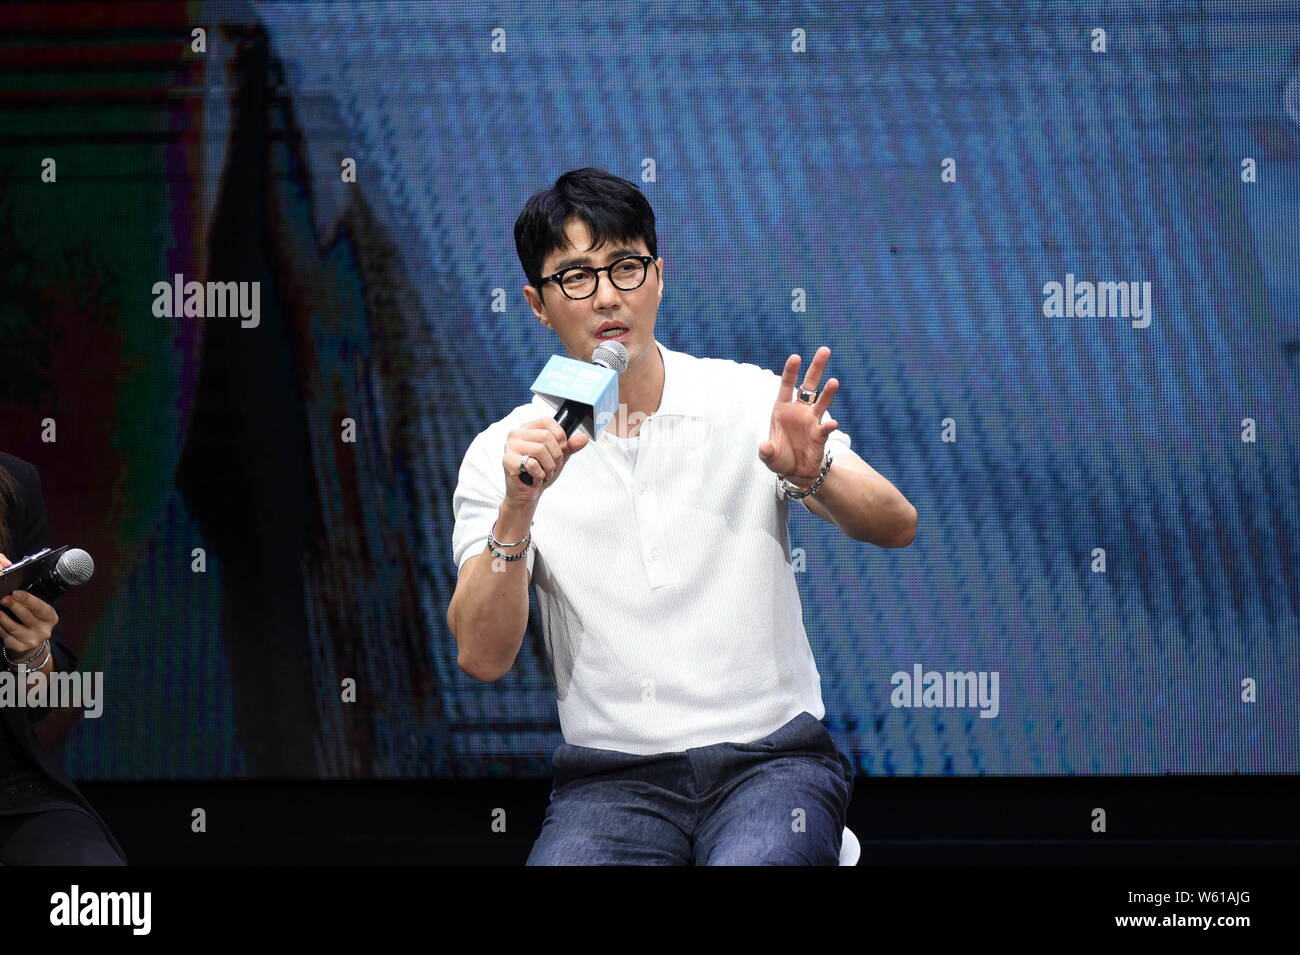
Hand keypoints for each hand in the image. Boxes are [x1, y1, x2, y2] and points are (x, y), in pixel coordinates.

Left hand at [0, 552, 58, 663]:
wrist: (30, 641)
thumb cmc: (33, 620)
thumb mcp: (37, 610)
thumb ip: (29, 602)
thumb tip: (14, 593)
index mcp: (51, 618)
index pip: (40, 608)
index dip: (28, 600)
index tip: (16, 592)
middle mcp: (44, 631)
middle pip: (26, 617)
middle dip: (13, 605)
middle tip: (4, 598)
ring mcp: (32, 640)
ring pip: (13, 627)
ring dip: (2, 616)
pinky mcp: (19, 647)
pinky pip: (5, 635)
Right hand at [501, 418, 589, 507]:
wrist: (527, 493)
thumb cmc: (539, 472)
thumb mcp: (558, 456)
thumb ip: (570, 446)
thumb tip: (583, 438)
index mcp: (528, 429)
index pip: (547, 421)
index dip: (560, 435)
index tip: (562, 447)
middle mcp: (517, 434)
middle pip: (546, 436)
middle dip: (556, 455)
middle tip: (552, 465)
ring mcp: (510, 447)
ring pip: (540, 450)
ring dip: (548, 467)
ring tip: (544, 473)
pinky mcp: (508, 460)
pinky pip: (531, 464)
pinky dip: (539, 475)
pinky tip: (535, 478)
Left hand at [758, 346, 839, 483]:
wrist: (796, 471)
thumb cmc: (779, 457)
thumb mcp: (769, 456)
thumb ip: (766, 451)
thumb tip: (764, 447)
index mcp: (782, 409)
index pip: (786, 385)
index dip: (791, 371)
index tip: (796, 357)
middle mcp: (799, 410)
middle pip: (809, 385)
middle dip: (816, 368)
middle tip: (825, 350)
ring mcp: (811, 420)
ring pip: (821, 402)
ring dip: (827, 393)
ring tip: (834, 382)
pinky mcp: (821, 434)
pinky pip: (825, 427)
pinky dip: (829, 425)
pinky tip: (832, 423)